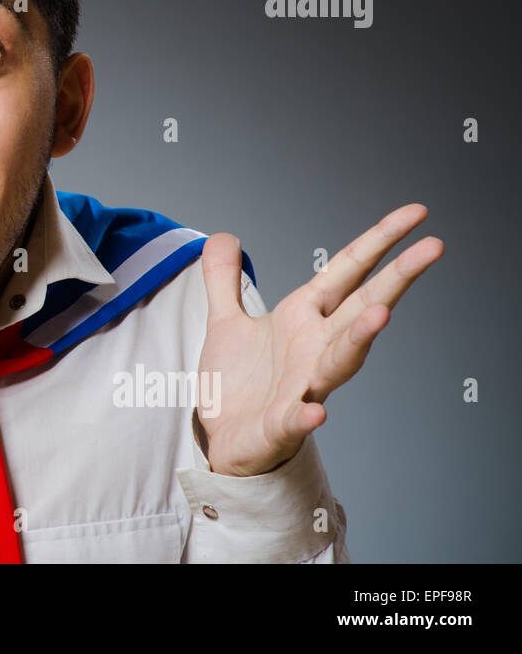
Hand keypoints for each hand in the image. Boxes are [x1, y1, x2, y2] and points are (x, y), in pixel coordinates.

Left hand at [195, 203, 443, 475]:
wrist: (223, 440)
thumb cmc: (239, 383)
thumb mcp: (225, 322)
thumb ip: (224, 280)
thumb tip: (222, 236)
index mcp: (303, 318)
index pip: (347, 271)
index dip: (379, 241)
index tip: (416, 214)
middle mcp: (313, 349)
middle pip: (362, 308)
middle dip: (395, 278)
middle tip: (432, 247)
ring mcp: (302, 386)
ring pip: (340, 361)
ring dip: (359, 339)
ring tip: (380, 314)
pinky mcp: (280, 424)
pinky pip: (297, 419)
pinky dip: (307, 415)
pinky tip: (317, 410)